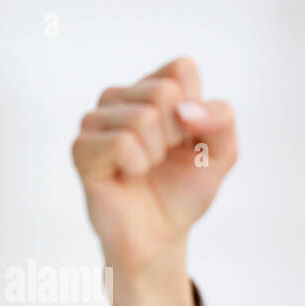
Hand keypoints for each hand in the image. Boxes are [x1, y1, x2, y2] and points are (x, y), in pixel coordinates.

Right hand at [71, 55, 237, 282]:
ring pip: (143, 117)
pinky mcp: (82, 147)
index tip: (190, 138)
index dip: (197, 111)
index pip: (182, 69)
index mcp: (153, 88)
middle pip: (164, 92)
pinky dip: (138, 165)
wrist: (160, 235)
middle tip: (165, 158)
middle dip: (178, 135)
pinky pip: (122, 142)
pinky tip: (129, 175)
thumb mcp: (222, 153)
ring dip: (157, 154)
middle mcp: (121, 97)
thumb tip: (185, 109)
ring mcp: (97, 120)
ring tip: (147, 168)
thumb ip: (222, 120)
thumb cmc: (185, 189)